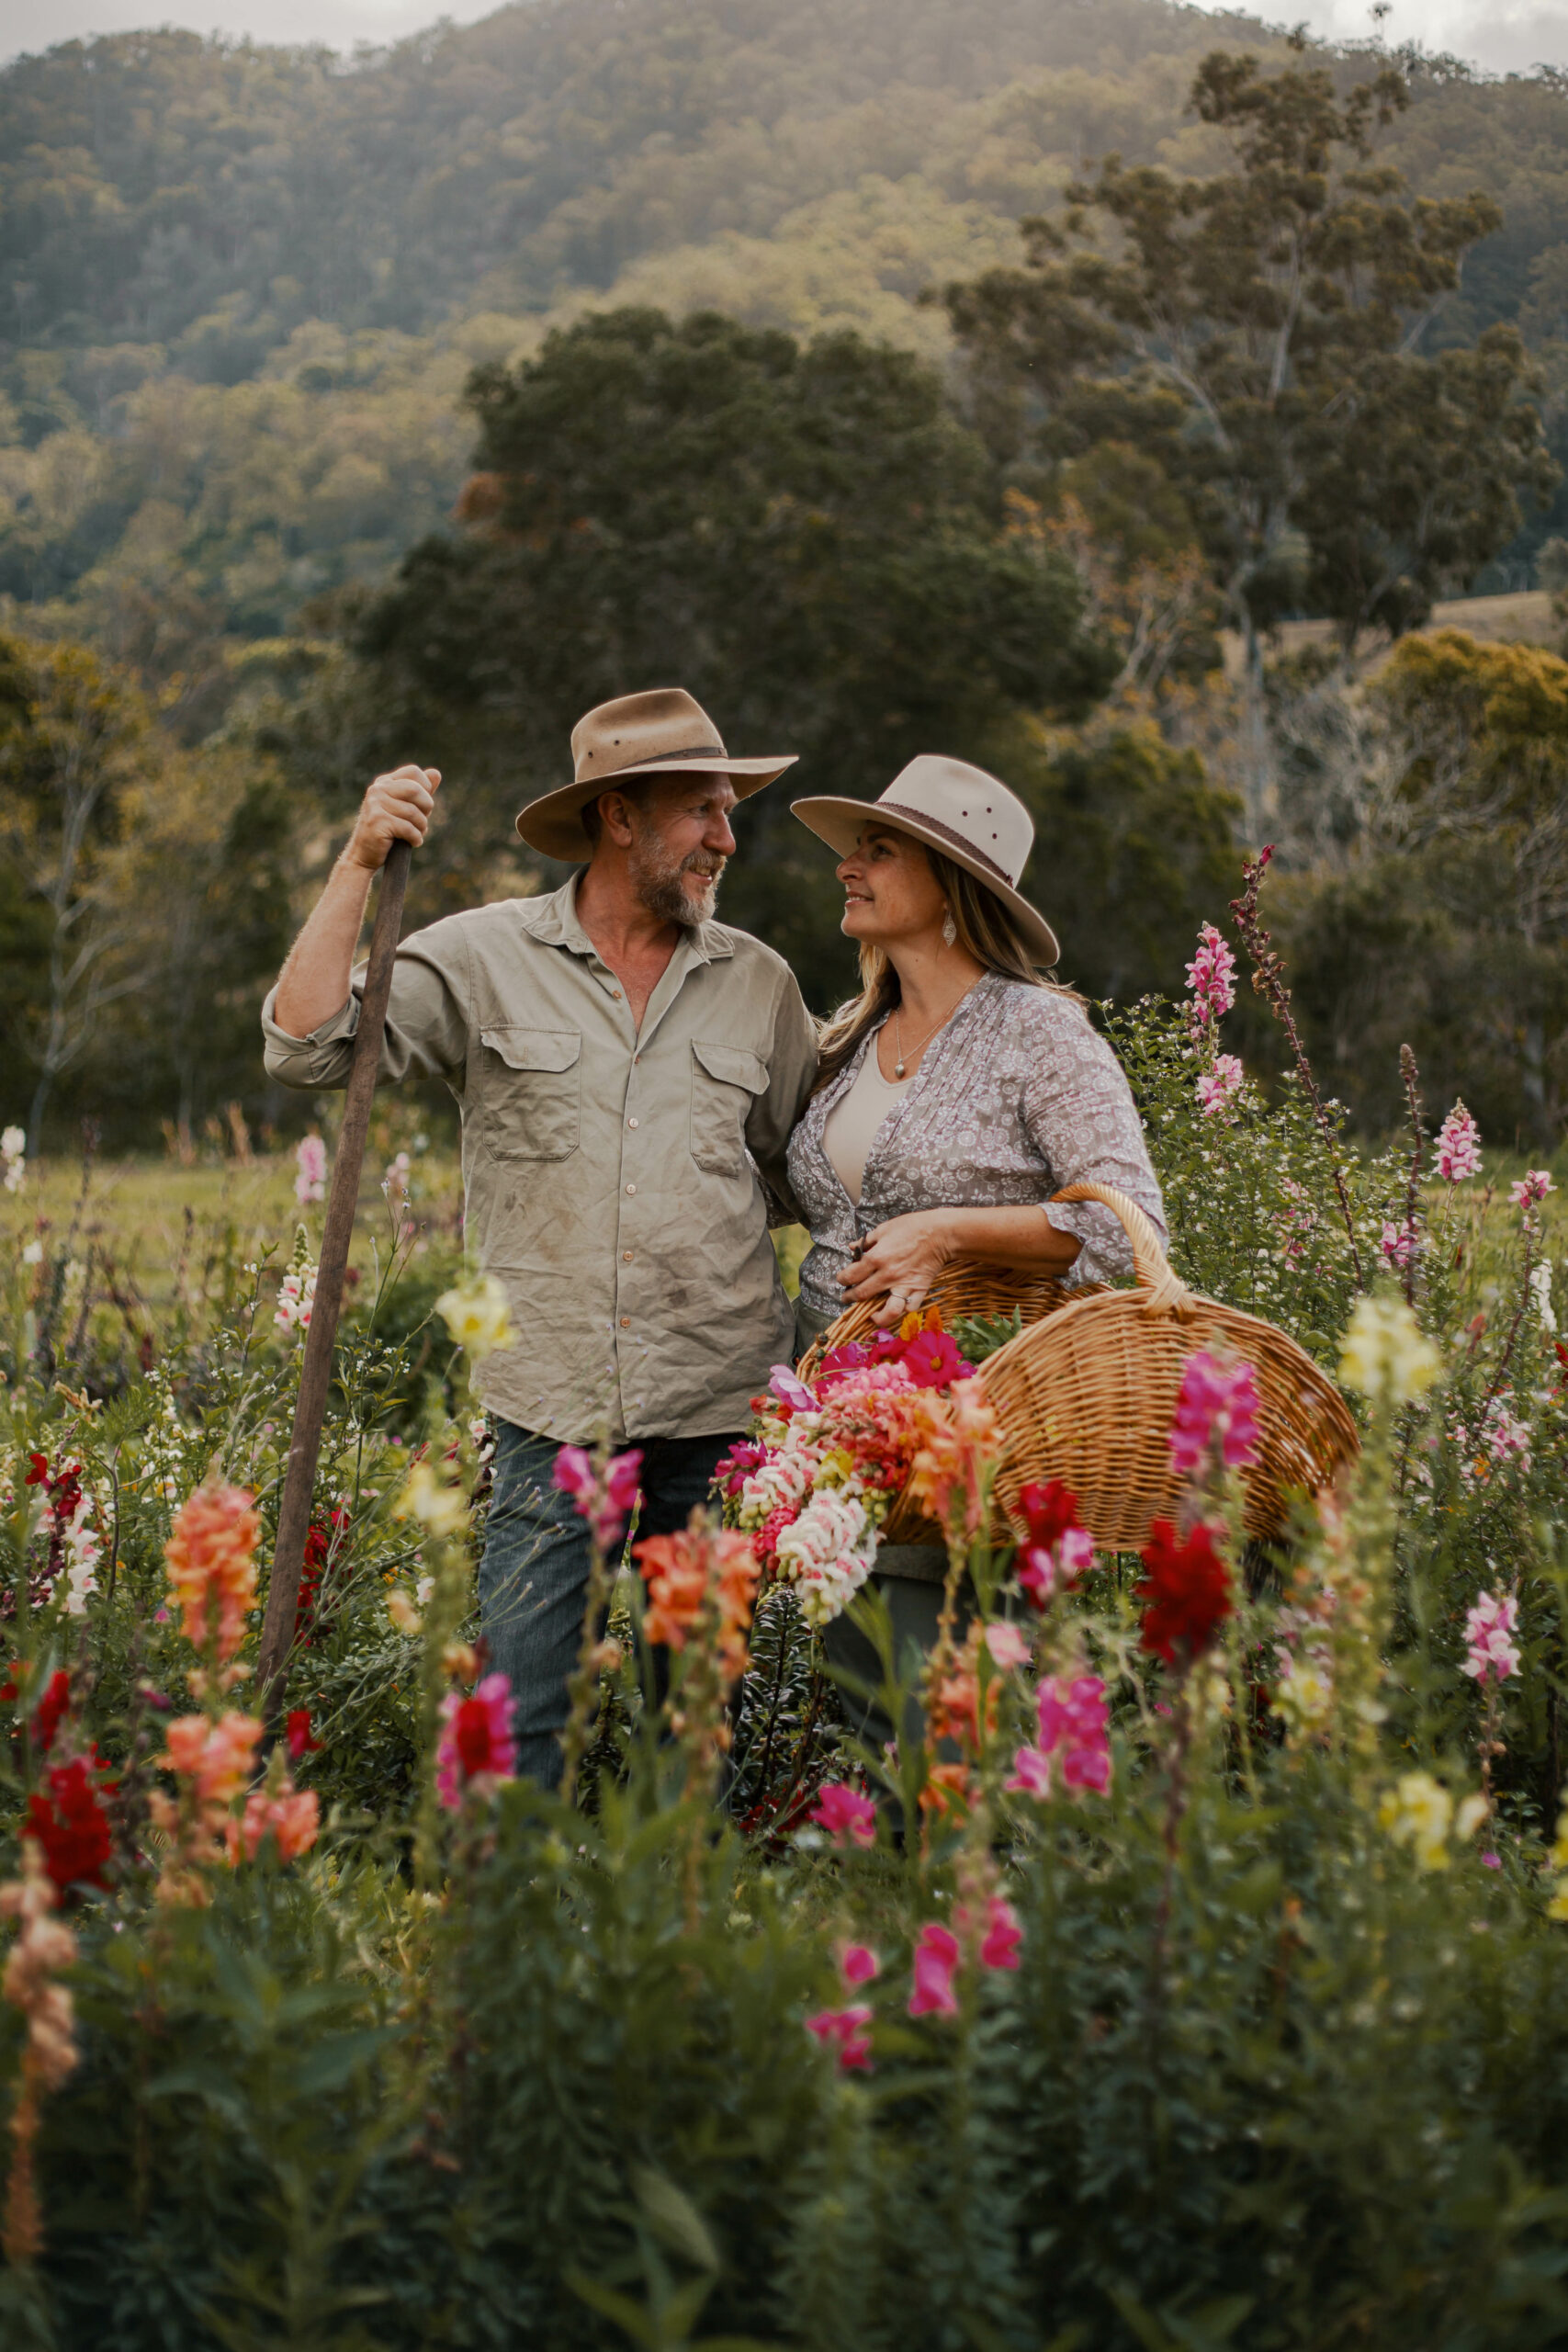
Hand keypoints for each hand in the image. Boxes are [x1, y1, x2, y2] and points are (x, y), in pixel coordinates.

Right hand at [346, 766, 441, 872]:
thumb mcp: (405, 808)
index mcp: (384, 782)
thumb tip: (436, 773)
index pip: (414, 772)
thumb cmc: (388, 831)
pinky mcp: (377, 821)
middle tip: (422, 822)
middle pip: (415, 789)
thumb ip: (420, 791)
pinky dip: (416, 838)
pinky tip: (413, 842)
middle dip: (426, 808)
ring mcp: (375, 804)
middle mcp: (377, 789)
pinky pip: (408, 828)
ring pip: (413, 812)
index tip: (423, 805)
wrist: (364, 854)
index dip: (426, 788)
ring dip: (421, 827)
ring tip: (416, 834)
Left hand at [837, 1210, 954, 1318]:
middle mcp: (888, 1275)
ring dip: (876, 1316)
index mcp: (877, 1257)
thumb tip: (852, 1248)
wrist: (941, 1233)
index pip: (851, 1275)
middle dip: (850, 1298)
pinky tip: (896, 1308)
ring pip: (888, 1311)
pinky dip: (903, 1310)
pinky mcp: (919, 1289)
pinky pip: (910, 1308)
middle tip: (847, 1297)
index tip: (842, 1279)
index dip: (842, 1279)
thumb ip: (866, 1241)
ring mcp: (904, 1285)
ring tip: (871, 1315)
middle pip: (862, 1294)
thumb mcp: (884, 1228)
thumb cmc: (913, 1227)